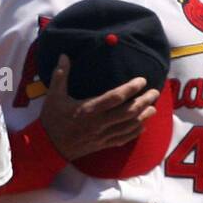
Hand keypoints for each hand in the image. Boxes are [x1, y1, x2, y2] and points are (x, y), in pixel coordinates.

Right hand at [38, 55, 160, 160]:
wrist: (48, 146)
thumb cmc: (51, 119)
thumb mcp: (53, 96)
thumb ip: (60, 75)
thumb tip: (64, 56)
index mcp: (88, 109)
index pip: (115, 98)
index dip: (131, 88)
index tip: (141, 80)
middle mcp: (98, 123)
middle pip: (128, 112)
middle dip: (144, 101)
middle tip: (154, 92)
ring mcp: (102, 135)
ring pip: (129, 126)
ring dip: (143, 117)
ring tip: (153, 107)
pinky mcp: (103, 144)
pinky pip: (124, 139)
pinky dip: (135, 132)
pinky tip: (142, 126)